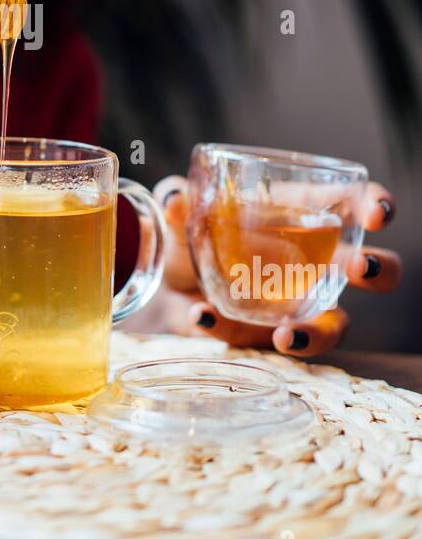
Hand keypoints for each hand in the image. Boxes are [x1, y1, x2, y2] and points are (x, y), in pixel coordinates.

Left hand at [152, 175, 400, 357]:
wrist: (160, 280)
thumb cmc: (188, 232)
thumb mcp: (179, 211)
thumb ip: (176, 198)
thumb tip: (175, 198)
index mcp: (303, 216)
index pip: (355, 207)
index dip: (376, 207)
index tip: (376, 214)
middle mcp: (312, 264)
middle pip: (372, 271)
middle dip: (378, 270)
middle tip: (359, 268)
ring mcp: (295, 305)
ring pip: (333, 326)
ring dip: (318, 333)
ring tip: (288, 335)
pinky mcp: (263, 335)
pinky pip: (257, 341)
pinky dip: (228, 330)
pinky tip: (202, 315)